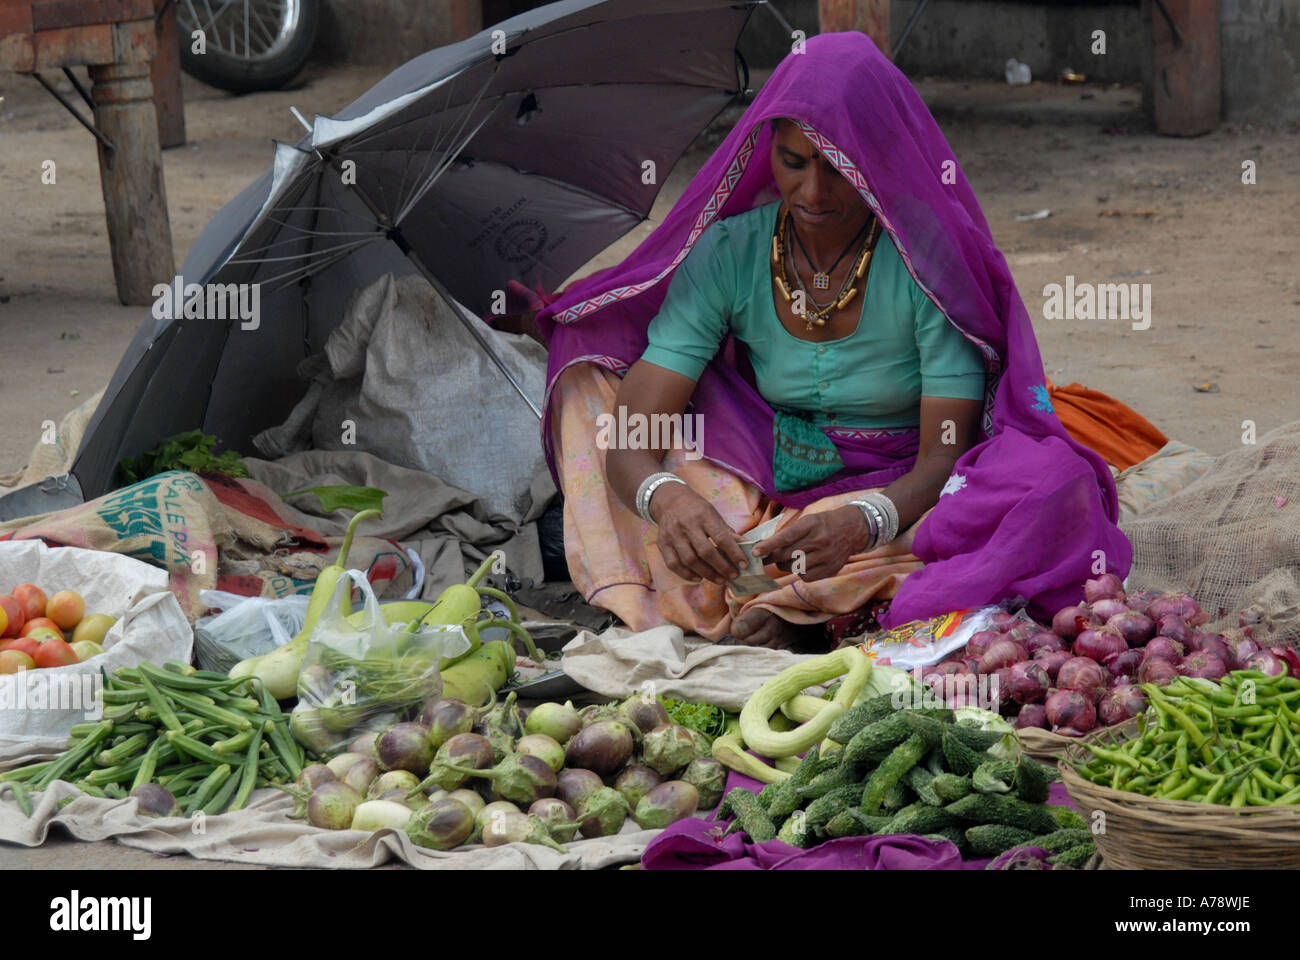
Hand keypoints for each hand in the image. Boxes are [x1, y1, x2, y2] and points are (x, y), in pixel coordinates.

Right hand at [650, 482, 749, 583]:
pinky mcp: (662, 544)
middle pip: (705, 551)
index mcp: (703, 516)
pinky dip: (686, 574)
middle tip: (733, 576)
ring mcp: (673, 536)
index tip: (744, 565)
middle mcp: (687, 526)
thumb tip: (747, 547)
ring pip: (689, 560)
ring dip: (707, 573)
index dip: (734, 553)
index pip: (721, 537)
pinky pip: (673, 564)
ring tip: (720, 580)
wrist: (669, 501)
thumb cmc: (696, 510)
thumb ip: (727, 532)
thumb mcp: (713, 514)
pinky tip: (699, 578)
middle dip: (721, 567)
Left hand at [753, 505, 869, 581]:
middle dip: (773, 558)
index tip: (755, 552)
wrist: (852, 530)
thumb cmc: (823, 524)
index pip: (786, 537)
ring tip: (787, 559)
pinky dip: (799, 573)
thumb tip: (766, 546)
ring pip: (795, 568)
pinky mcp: (830, 569)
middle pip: (787, 555)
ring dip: (785, 565)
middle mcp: (819, 540)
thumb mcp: (808, 520)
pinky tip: (802, 565)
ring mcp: (826, 556)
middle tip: (766, 557)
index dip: (768, 546)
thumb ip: (790, 532)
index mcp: (811, 524)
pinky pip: (806, 577)